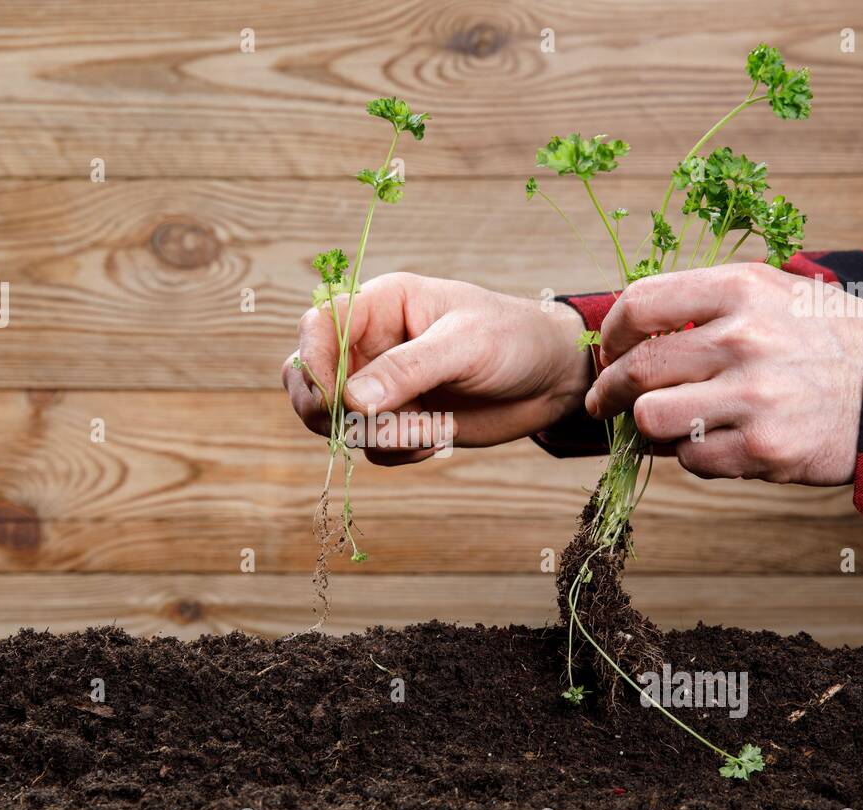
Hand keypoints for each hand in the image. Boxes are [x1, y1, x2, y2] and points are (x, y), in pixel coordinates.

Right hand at [283, 273, 590, 464]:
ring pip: (337, 420)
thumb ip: (408, 370)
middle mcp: (372, 344)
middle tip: (361, 427)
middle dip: (324, 409)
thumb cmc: (514, 339)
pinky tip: (438, 436)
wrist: (553, 378)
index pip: (318, 327)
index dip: (314, 362)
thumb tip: (350, 399)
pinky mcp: (400, 420)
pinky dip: (398, 451)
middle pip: (308, 377)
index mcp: (381, 306)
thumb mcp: (465, 346)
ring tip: (426, 430)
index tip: (334, 398)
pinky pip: (372, 447)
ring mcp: (383, 386)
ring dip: (374, 436)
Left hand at [586, 263, 862, 484]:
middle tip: (605, 402)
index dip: (611, 333)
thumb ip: (711, 303)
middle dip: (609, 390)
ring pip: (652, 419)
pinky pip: (692, 460)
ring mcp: (753, 397)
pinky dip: (691, 456)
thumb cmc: (832, 338)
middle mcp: (743, 339)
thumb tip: (636, 326)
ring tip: (659, 427)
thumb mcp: (779, 292)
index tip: (609, 350)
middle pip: (637, 369)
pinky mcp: (764, 449)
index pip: (641, 304)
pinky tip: (711, 443)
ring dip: (646, 428)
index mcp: (742, 289)